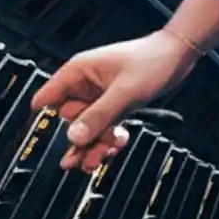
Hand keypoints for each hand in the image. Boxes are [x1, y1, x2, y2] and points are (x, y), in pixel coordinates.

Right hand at [30, 30, 199, 171]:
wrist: (179, 55)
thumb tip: (73, 138)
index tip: (39, 141)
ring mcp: (101, 95)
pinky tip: (116, 146)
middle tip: (86, 158)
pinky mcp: (116, 103)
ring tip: (96, 162)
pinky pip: (105, 125)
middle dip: (80, 138)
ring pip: (89, 125)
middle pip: (71, 118)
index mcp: (79, 71)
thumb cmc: (152, 61)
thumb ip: (99, 115)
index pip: (50, 96)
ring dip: (94, 143)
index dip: (43, 118)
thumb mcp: (124, 92)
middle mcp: (87, 84)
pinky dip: (109, 137)